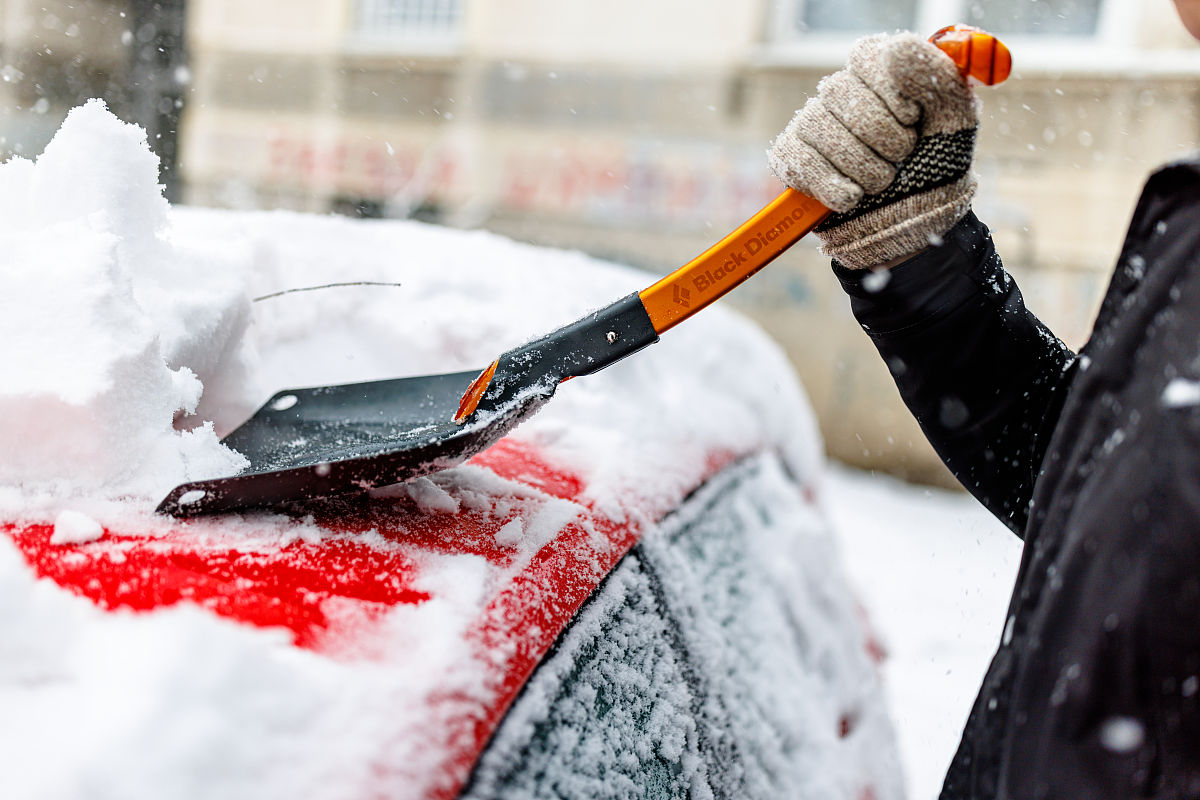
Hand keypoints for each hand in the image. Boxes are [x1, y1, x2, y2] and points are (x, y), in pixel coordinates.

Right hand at [768, 32, 978, 269]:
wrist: (914, 224)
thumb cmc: (936, 167)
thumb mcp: (955, 119)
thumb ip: (935, 77)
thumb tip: (896, 50)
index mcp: (880, 72)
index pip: (866, 57)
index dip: (891, 91)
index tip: (914, 119)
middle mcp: (840, 92)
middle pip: (840, 92)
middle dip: (881, 136)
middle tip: (901, 158)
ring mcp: (811, 124)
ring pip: (817, 126)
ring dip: (860, 165)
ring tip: (881, 183)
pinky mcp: (791, 159)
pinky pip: (798, 162)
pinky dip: (831, 186)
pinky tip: (852, 199)